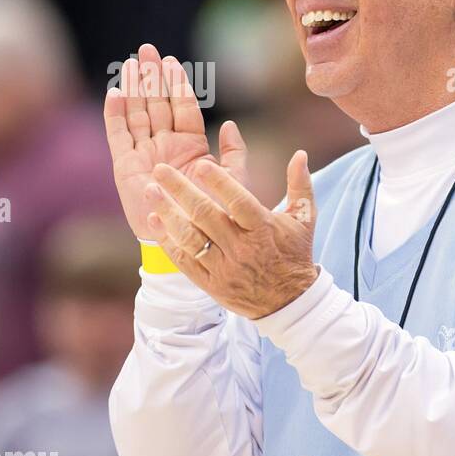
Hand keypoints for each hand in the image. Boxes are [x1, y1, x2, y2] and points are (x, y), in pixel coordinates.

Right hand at [104, 42, 248, 239]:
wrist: (191, 241)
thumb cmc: (216, 215)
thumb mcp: (234, 181)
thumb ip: (235, 153)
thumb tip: (230, 125)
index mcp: (191, 147)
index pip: (183, 108)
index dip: (177, 85)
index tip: (173, 61)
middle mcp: (165, 147)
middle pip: (157, 104)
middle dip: (152, 77)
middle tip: (148, 49)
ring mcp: (144, 154)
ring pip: (137, 114)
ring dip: (134, 88)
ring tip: (131, 63)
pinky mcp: (125, 166)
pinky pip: (118, 135)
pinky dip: (115, 115)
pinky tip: (116, 93)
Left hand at [144, 150, 318, 318]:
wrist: (289, 302)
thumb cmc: (294, 253)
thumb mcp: (303, 218)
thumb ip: (300, 184)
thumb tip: (300, 153)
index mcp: (263, 228)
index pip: (239, 202)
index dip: (220, 183)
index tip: (201, 164)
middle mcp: (241, 247)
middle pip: (206, 215)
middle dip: (180, 189)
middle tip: (160, 169)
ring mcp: (223, 266)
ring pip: (189, 237)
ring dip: (167, 213)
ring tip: (150, 191)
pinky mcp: (210, 282)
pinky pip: (183, 260)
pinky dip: (168, 240)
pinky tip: (155, 221)